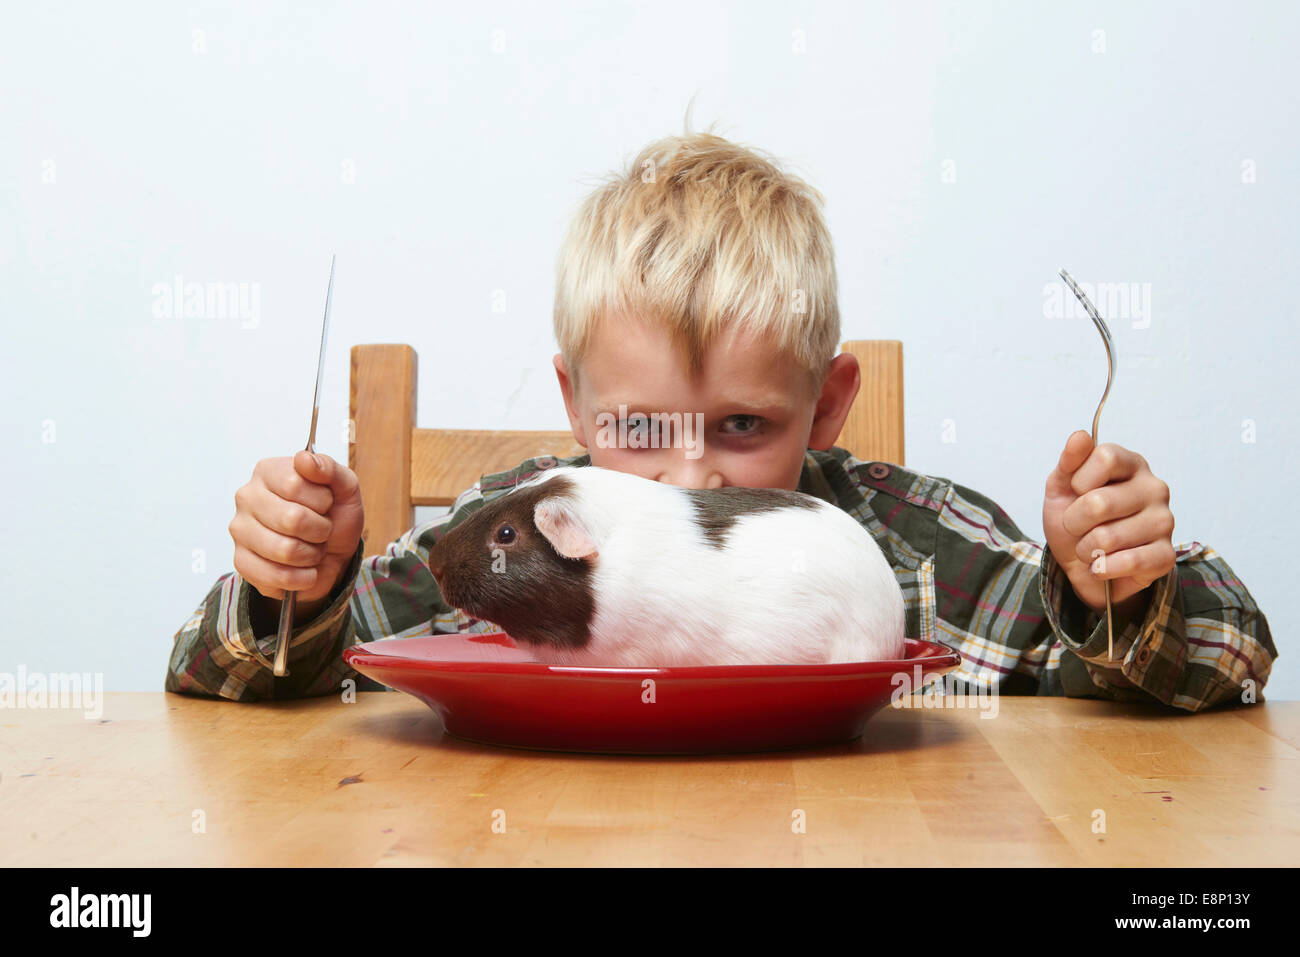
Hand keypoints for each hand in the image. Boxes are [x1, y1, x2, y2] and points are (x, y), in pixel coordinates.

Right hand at [230, 451, 364, 605]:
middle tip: (322, 530)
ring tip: (313, 548)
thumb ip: (329, 468)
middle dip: (320, 530)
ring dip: (312, 554)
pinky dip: (302, 577)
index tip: (326, 504)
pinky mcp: (241, 562)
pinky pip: (276, 576)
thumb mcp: (344, 488)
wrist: (333, 555)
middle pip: (291, 519)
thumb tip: (304, 458)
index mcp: (268, 471)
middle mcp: (247, 497)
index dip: (322, 501)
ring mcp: (240, 530)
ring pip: (284, 550)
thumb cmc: (334, 516)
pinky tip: (304, 569)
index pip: (294, 484)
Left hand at [1043, 431, 1175, 617]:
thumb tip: (1080, 436)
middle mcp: (1154, 488)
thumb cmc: (1076, 521)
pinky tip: (1102, 566)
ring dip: (1085, 549)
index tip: (1076, 491)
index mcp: (1131, 464)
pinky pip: (1127, 562)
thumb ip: (1069, 462)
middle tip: (1077, 527)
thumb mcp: (1061, 488)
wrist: (1084, 565)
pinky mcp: (1165, 555)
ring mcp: (1164, 521)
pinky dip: (1102, 568)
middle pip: (1099, 502)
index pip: (1105, 457)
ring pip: (1107, 537)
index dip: (1079, 479)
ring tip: (1090, 547)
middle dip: (1073, 521)